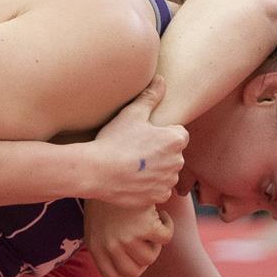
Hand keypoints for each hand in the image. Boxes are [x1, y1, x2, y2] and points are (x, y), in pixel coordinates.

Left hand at [84, 196, 174, 276]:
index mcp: (95, 246)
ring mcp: (127, 238)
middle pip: (134, 271)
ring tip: (152, 223)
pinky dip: (167, 225)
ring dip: (155, 242)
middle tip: (146, 239)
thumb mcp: (97, 219)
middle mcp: (109, 246)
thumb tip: (125, 256)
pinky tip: (160, 212)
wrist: (109, 167)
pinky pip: (165, 237)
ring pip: (151, 257)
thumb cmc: (106, 191)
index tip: (135, 255)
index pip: (113, 275)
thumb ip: (106, 240)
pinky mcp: (145, 226)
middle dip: (144, 257)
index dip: (127, 268)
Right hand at [89, 76, 186, 205]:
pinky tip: (132, 180)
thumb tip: (162, 79)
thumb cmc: (115, 140)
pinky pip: (159, 190)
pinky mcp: (158, 197)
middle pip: (173, 154)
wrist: (97, 172)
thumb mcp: (132, 113)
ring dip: (156, 171)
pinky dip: (149, 187)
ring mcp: (168, 181)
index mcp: (175, 139)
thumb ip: (150, 96)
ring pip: (166, 173)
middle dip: (161, 153)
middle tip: (136, 150)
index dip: (162, 134)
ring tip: (132, 166)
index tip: (145, 136)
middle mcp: (177, 162)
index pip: (179, 133)